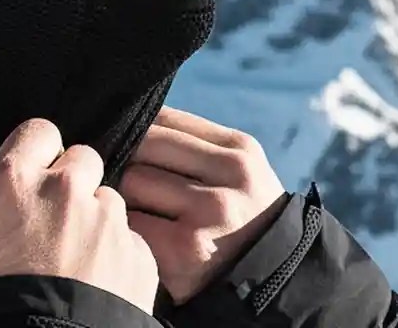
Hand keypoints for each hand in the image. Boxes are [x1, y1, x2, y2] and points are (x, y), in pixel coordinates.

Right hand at [0, 117, 159, 323]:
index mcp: (9, 184)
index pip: (37, 131)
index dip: (32, 155)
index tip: (23, 182)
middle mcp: (65, 192)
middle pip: (78, 160)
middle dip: (65, 184)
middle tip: (44, 225)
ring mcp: (108, 223)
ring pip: (108, 198)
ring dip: (93, 219)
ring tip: (69, 261)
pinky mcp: (139, 256)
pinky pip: (132, 240)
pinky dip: (117, 256)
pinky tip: (93, 284)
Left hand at [120, 106, 287, 304]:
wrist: (272, 280)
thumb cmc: (239, 219)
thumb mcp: (236, 172)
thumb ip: (193, 146)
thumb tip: (128, 123)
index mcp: (239, 148)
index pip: (164, 118)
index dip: (135, 130)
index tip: (126, 148)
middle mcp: (230, 174)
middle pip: (144, 145)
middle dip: (128, 163)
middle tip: (127, 186)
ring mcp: (209, 210)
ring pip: (133, 181)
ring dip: (125, 198)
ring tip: (139, 214)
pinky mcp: (186, 247)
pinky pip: (132, 223)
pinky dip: (127, 231)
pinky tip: (138, 241)